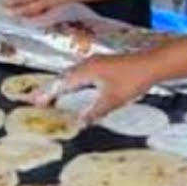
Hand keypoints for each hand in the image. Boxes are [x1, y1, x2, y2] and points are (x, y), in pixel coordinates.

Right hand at [32, 53, 155, 122]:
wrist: (151, 64)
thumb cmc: (132, 81)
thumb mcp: (112, 100)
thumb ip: (94, 112)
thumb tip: (79, 123)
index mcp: (86, 71)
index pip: (62, 83)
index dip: (48, 92)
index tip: (35, 101)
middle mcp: (88, 64)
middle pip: (64, 76)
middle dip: (51, 88)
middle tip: (38, 98)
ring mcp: (96, 62)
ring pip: (72, 73)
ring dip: (62, 84)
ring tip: (52, 94)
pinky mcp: (103, 64)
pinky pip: (81, 72)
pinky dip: (73, 81)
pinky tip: (76, 86)